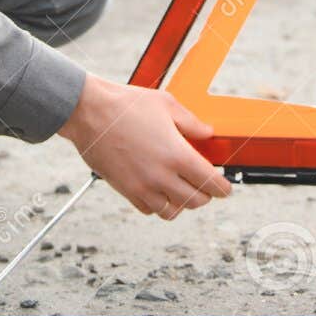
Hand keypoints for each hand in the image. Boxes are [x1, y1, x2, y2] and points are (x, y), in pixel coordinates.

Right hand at [58, 75, 231, 217]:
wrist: (89, 113)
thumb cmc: (126, 105)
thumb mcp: (166, 105)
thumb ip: (191, 123)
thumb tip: (208, 132)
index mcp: (177, 155)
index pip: (210, 183)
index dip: (223, 188)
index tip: (226, 188)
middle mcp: (162, 176)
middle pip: (196, 201)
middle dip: (205, 195)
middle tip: (206, 185)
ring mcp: (143, 187)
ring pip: (173, 211)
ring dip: (182, 203)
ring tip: (183, 189)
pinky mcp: (126, 191)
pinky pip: (150, 210)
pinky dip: (159, 204)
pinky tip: (160, 190)